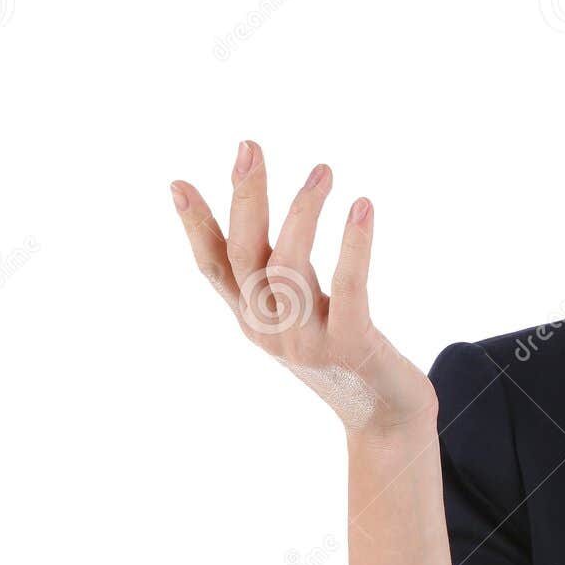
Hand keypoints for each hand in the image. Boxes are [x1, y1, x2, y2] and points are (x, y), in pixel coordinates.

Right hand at [171, 140, 437, 437]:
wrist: (386, 418)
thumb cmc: (345, 356)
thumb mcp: (300, 316)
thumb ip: (277, 276)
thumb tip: (256, 217)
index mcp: (253, 320)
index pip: (213, 268)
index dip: (195, 227)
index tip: (179, 183)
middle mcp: (270, 331)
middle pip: (245, 256)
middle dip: (245, 199)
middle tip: (250, 146)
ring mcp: (307, 342)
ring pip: (289, 266)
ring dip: (303, 211)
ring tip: (323, 170)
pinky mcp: (350, 346)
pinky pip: (348, 287)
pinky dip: (353, 244)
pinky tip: (362, 207)